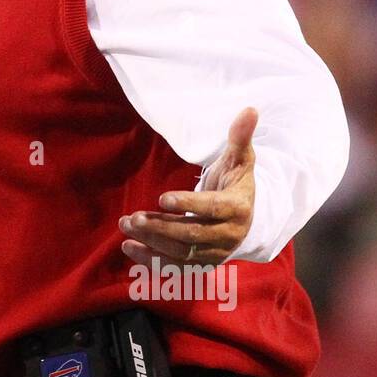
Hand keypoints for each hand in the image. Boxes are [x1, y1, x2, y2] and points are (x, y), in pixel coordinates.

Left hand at [119, 107, 257, 267]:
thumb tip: (250, 109)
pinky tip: (129, 247)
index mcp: (238, 208)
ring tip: (126, 225)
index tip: (162, 198)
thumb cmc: (236, 184)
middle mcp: (228, 236)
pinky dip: (151, 260)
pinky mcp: (202, 265)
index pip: (211, 209)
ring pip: (181, 253)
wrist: (248, 219)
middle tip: (132, 217)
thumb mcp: (240, 160)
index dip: (188, 204)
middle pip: (191, 235)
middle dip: (160, 227)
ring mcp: (215, 253)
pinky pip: (175, 267)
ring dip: (151, 241)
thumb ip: (240, 138)